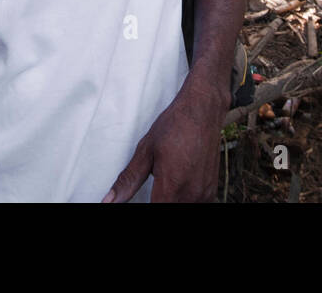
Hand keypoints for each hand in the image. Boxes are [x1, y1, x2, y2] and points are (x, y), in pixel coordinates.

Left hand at [102, 83, 227, 202]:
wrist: (203, 110)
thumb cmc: (175, 125)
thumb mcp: (145, 150)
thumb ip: (128, 180)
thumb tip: (109, 200)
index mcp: (171, 187)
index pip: (154, 211)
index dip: (143, 205)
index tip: (140, 199)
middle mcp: (191, 195)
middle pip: (167, 209)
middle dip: (155, 201)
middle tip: (154, 184)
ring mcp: (204, 194)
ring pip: (181, 208)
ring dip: (169, 200)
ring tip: (165, 182)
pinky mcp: (211, 191)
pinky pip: (194, 204)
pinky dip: (183, 199)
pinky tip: (178, 185)